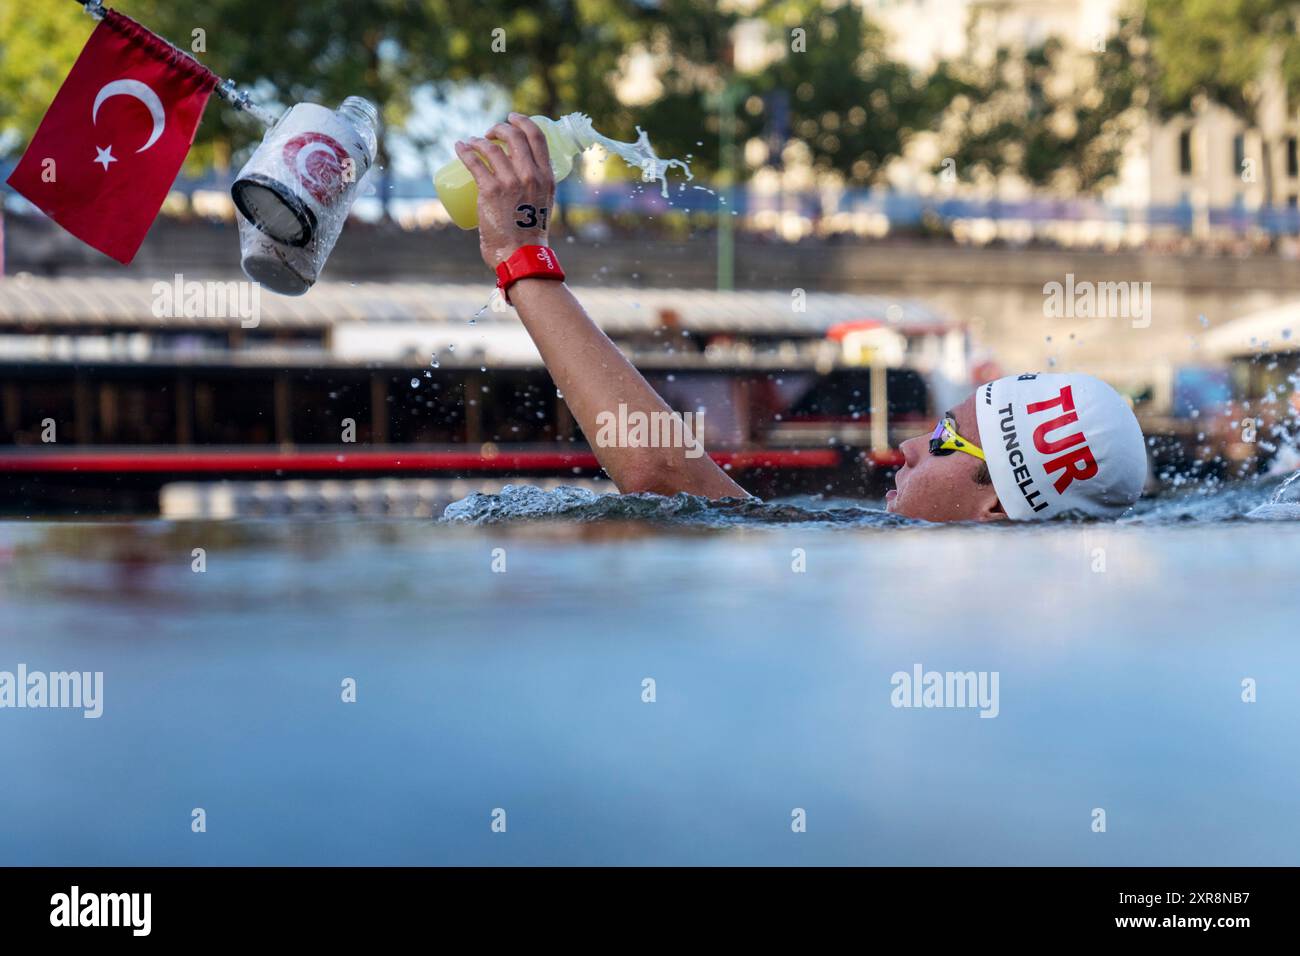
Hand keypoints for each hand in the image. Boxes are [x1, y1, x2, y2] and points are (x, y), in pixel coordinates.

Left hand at [454, 113, 555, 270]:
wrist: (520, 256)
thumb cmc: (529, 236)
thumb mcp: (542, 206)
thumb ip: (534, 191)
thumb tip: (518, 182)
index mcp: (547, 178)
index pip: (537, 136)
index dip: (523, 121)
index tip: (511, 119)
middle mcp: (531, 176)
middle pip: (514, 136)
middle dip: (499, 128)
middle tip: (489, 132)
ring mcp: (510, 182)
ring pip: (492, 147)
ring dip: (478, 140)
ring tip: (471, 142)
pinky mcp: (490, 191)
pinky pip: (474, 162)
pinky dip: (465, 150)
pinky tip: (459, 146)